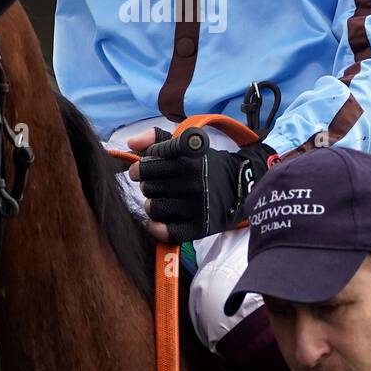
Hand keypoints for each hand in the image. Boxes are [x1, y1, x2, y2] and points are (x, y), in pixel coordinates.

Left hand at [128, 127, 275, 243]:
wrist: (240, 185)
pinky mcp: (199, 226)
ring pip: (153, 208)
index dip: (139, 168)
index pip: (148, 163)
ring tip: (161, 201)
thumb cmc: (204, 165)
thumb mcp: (185, 145)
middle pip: (148, 187)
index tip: (140, 171)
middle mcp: (191, 180)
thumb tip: (131, 142)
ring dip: (152, 205)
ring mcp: (196, 204)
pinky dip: (157, 228)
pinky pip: (168, 232)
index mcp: (187, 158)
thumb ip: (156, 138)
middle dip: (147, 186)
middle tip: (156, 186)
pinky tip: (159, 222)